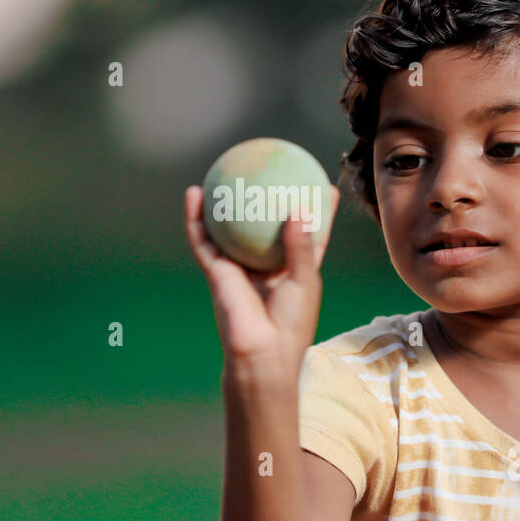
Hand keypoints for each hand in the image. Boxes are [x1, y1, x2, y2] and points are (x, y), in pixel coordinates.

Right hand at [184, 183, 339, 369]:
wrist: (261, 355)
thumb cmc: (291, 323)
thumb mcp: (305, 281)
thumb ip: (302, 245)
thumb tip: (299, 207)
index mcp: (294, 269)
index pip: (307, 234)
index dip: (316, 210)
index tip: (325, 185)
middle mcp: (265, 264)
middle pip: (264, 223)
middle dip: (266, 196)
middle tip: (272, 165)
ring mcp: (239, 267)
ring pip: (228, 228)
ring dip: (223, 201)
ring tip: (222, 170)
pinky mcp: (217, 272)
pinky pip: (203, 240)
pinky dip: (195, 218)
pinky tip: (194, 194)